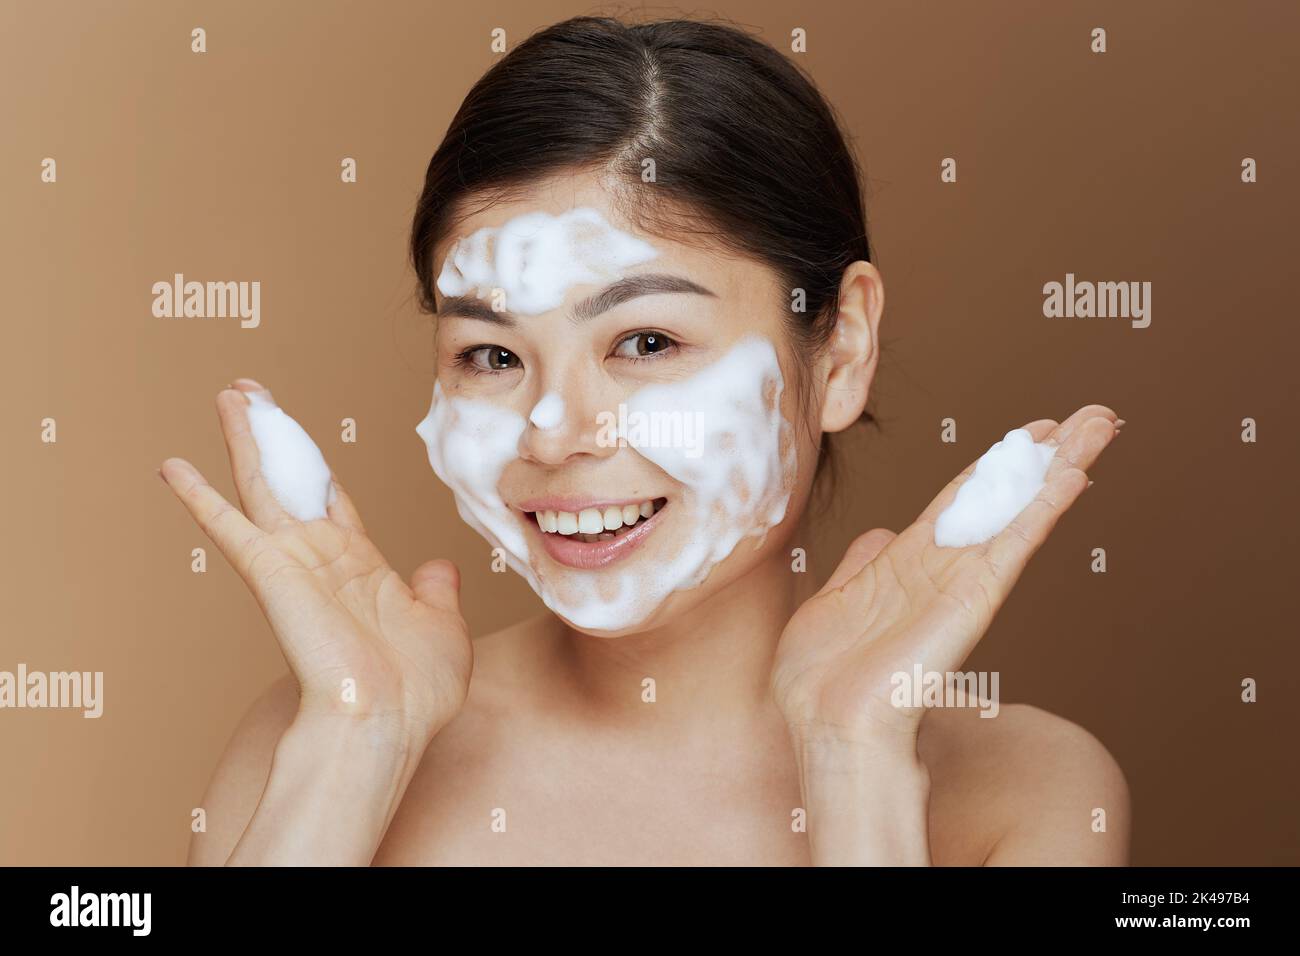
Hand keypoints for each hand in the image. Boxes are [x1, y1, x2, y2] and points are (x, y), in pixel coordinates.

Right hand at [160, 380, 471, 748]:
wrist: (388, 722)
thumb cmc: (416, 692)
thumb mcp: (443, 628)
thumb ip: (436, 592)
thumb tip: (440, 567)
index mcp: (360, 570)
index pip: (332, 502)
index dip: (315, 464)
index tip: (298, 434)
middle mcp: (321, 561)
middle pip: (290, 481)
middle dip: (271, 434)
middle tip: (249, 391)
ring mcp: (293, 565)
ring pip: (263, 486)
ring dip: (245, 439)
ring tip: (229, 395)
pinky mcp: (271, 574)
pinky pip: (229, 527)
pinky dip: (199, 497)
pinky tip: (173, 466)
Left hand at [771, 405, 1119, 756]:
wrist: (828, 727)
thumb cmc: (820, 682)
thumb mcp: (832, 603)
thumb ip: (860, 565)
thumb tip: (875, 535)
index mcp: (908, 563)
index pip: (963, 499)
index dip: (998, 462)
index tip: (1034, 430)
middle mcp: (944, 566)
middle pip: (1006, 494)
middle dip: (1048, 453)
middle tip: (1094, 415)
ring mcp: (963, 581)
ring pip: (1021, 509)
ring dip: (1062, 464)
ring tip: (1102, 423)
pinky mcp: (974, 598)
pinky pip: (1015, 542)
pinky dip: (1044, 506)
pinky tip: (1075, 473)